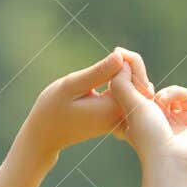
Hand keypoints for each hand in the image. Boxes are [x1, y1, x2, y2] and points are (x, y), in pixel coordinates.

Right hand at [22, 48, 154, 163]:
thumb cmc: (52, 110)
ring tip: (115, 60)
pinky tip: (112, 75)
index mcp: (111, 109)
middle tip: (117, 52)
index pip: (133, 79)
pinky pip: (128, 98)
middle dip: (133, 66)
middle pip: (140, 87)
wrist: (45, 135)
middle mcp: (119, 118)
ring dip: (128, 74)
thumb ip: (97, 72)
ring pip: (135, 93)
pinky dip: (123, 83)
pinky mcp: (115, 119)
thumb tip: (120, 57)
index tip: (116, 51)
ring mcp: (118, 120)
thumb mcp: (72, 85)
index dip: (128, 60)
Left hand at [109, 63, 186, 173]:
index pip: (135, 94)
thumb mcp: (130, 106)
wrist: (172, 160)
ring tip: (157, 103)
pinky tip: (168, 104)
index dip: (132, 81)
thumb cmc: (148, 137)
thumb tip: (119, 57)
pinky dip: (177, 94)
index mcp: (137, 123)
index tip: (125, 67)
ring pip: (169, 92)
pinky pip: (186, 94)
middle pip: (152, 91)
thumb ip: (122, 83)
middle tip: (141, 81)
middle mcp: (156, 121)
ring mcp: (175, 120)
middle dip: (146, 85)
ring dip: (163, 93)